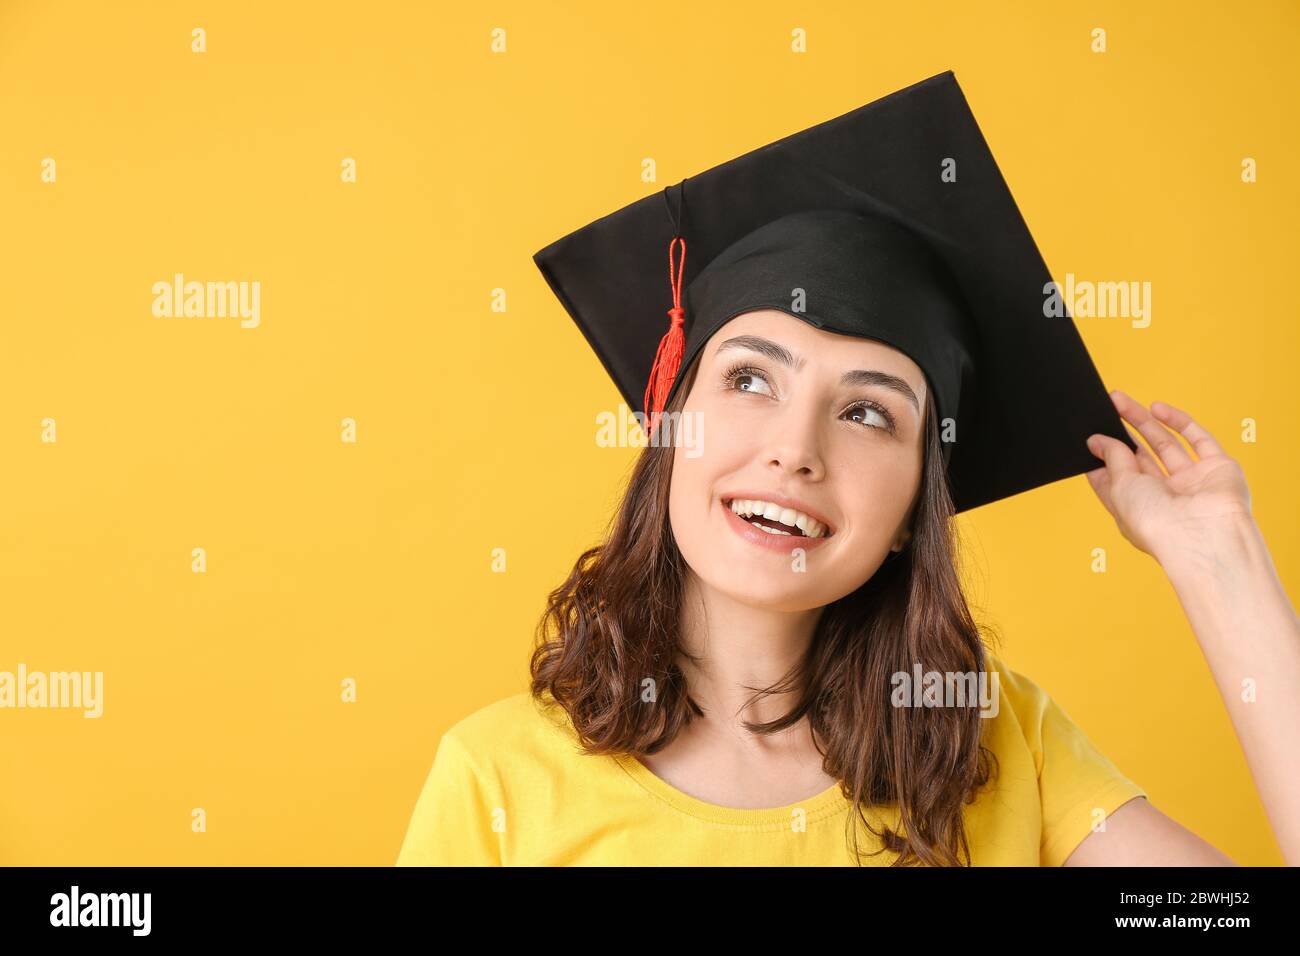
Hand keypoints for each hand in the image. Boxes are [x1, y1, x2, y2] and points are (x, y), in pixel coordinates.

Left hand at [1084, 390, 1253, 565]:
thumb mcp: (1119, 487)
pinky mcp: (1218, 468)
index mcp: (1138, 509)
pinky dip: (1178, 421)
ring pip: (1165, 443)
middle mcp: (1165, 496)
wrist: (1202, 536)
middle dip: (1122, 432)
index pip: (1116, 480)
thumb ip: (1112, 459)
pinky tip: (1156, 408)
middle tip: (1105, 407)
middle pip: (1140, 457)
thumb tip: (1097, 440)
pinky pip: (1198, 439)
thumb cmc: (1155, 523)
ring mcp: (1192, 482)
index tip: (1088, 437)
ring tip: (1118, 400)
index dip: (1102, 458)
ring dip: (1142, 420)